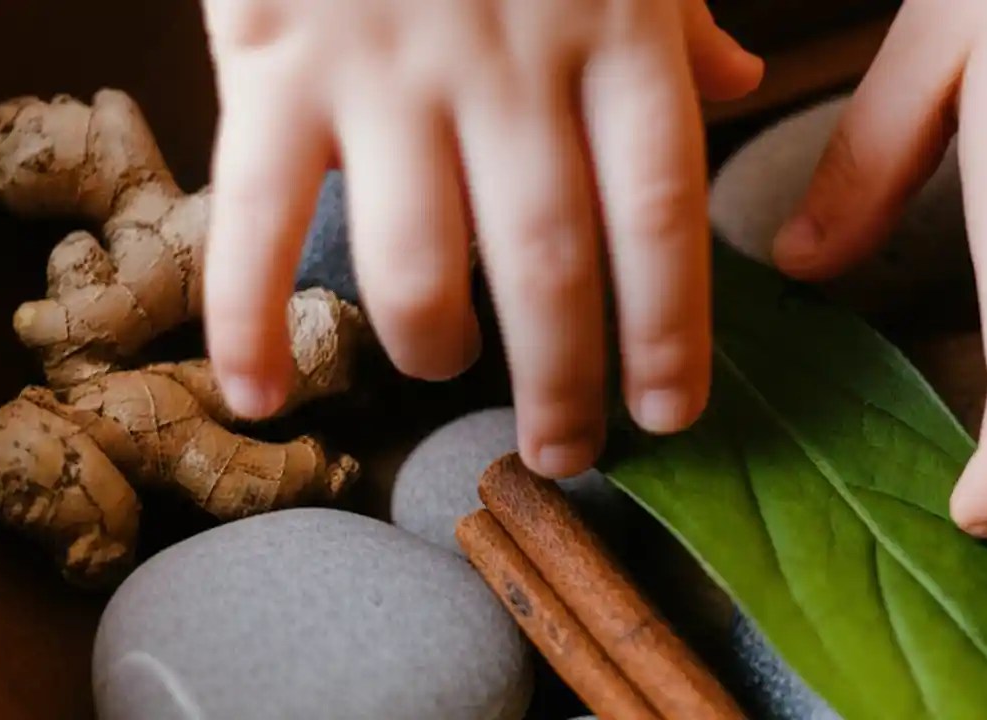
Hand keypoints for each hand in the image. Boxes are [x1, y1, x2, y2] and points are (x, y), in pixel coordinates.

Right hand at [198, 0, 762, 477]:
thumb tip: (738, 85)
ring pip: (414, 264)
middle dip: (563, 382)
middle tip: (571, 453)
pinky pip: (256, 217)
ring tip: (450, 373)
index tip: (669, 416)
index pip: (658, 214)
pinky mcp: (274, 66)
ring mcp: (387, 71)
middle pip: (548, 265)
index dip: (669, 332)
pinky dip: (248, 317)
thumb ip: (677, 16)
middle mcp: (509, 66)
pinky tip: (256, 394)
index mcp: (613, 32)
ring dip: (434, 349)